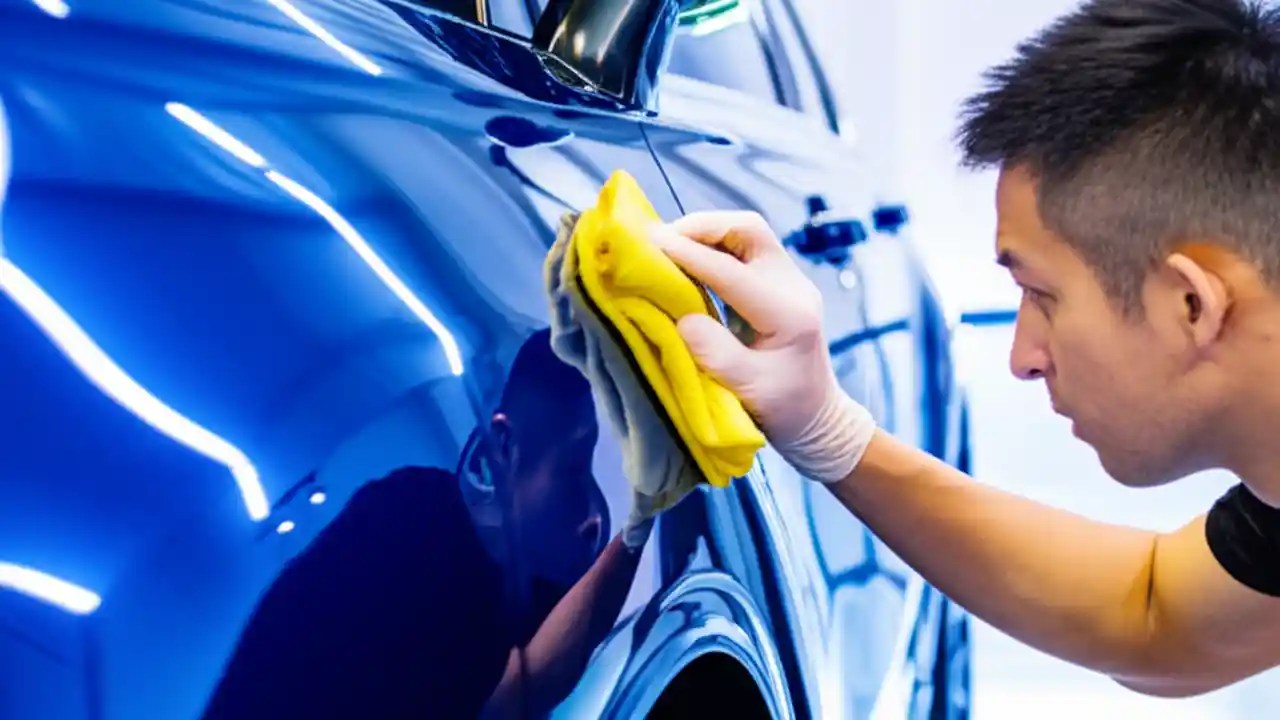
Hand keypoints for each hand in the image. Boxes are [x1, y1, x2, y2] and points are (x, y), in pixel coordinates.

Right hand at [651, 212, 876, 483]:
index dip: (688, 255)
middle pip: (748, 230)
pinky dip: (711, 247)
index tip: (647, 245)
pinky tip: (685, 260)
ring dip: (704, 234)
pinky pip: (743, 249)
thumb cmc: (784, 410)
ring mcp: (788, 281)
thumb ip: (715, 354)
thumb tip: (682, 318)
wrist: (818, 417)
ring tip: (665, 248)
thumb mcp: (748, 390)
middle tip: (657, 241)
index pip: (732, 271)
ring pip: (746, 234)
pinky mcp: (778, 283)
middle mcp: (793, 286)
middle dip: (700, 228)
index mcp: (788, 313)